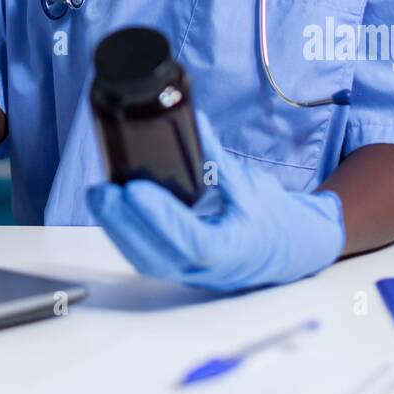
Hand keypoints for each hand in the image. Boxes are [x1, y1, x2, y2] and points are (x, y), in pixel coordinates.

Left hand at [88, 117, 343, 291]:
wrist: (293, 250)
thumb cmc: (275, 218)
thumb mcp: (250, 184)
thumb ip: (216, 156)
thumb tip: (192, 120)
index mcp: (232, 250)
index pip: (190, 239)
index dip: (159, 216)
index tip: (134, 189)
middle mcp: (208, 269)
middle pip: (157, 255)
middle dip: (124, 223)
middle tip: (102, 191)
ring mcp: (192, 273)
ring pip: (147, 260)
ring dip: (119, 229)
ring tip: (99, 196)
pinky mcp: (181, 268)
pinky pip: (148, 257)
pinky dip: (127, 235)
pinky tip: (112, 211)